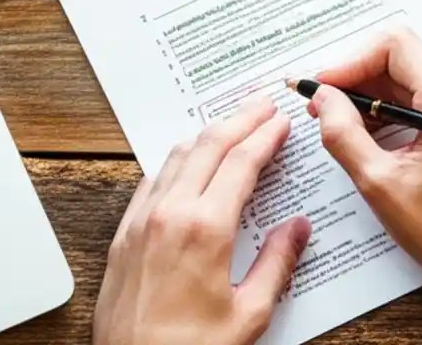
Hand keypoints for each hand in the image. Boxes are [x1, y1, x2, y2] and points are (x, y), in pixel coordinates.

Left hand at [93, 99, 311, 344]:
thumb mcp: (249, 315)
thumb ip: (277, 264)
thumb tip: (298, 229)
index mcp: (204, 228)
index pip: (241, 163)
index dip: (265, 136)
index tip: (282, 122)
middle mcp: (168, 214)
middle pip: (208, 146)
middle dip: (239, 119)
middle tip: (262, 105)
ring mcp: (140, 222)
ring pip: (176, 157)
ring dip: (206, 135)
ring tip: (231, 125)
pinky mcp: (123, 236)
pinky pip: (152, 181)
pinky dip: (177, 161)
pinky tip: (188, 164)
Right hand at [309, 27, 421, 344]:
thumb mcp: (378, 182)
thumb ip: (343, 133)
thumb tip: (321, 97)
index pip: (393, 45)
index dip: (350, 60)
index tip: (322, 87)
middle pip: (398, 54)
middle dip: (355, 75)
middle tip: (322, 105)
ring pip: (406, 71)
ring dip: (369, 90)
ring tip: (339, 122)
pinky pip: (419, 91)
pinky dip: (387, 102)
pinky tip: (366, 131)